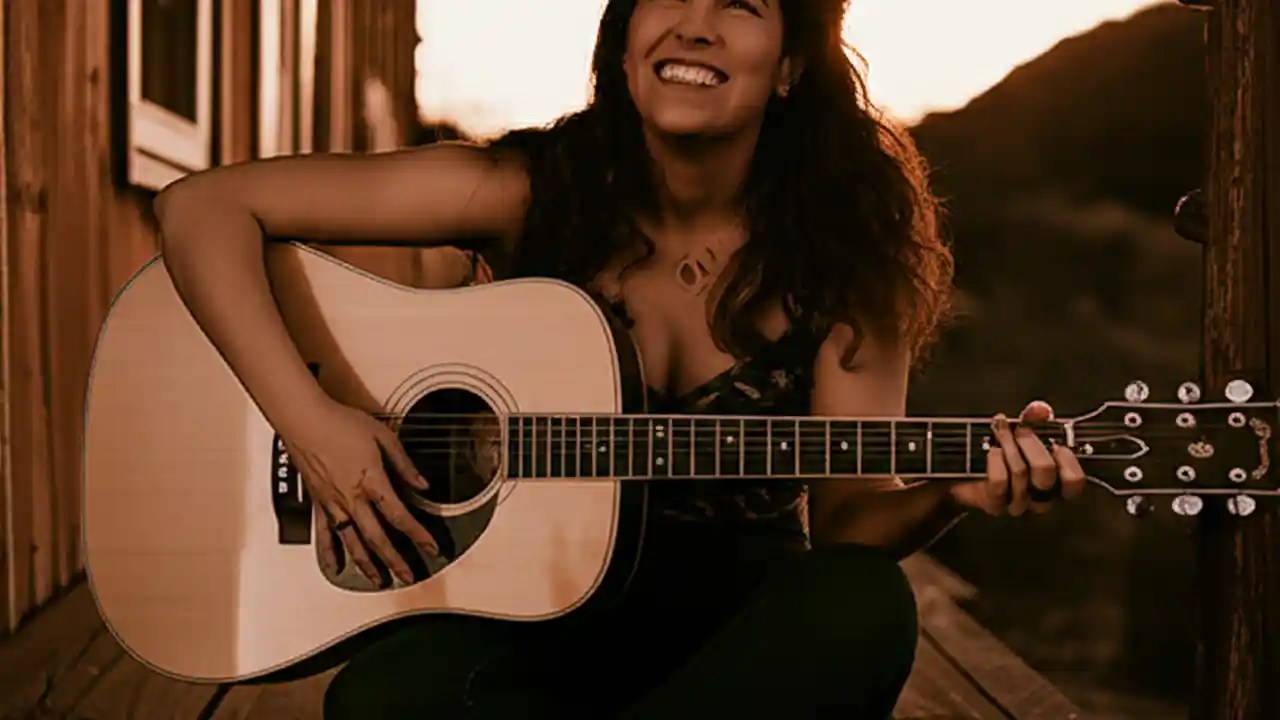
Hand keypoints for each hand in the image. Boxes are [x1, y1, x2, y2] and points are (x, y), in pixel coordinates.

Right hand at [283, 399, 438, 585]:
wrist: (304, 419)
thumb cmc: (340, 423)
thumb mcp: (383, 437)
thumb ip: (404, 464)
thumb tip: (422, 484)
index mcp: (372, 481)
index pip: (400, 516)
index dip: (418, 535)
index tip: (431, 547)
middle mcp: (352, 498)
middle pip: (377, 538)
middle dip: (395, 560)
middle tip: (408, 576)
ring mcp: (333, 504)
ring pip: (352, 542)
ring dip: (367, 564)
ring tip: (379, 579)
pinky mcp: (318, 503)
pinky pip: (325, 534)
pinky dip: (330, 553)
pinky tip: (336, 566)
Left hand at [950, 400, 1085, 516]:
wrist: (967, 469)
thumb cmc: (1002, 452)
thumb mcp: (1021, 433)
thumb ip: (1035, 420)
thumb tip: (1041, 409)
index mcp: (1056, 484)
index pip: (1074, 482)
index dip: (1067, 460)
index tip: (1055, 443)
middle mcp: (1041, 499)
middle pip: (1045, 472)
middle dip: (1030, 443)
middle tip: (1019, 430)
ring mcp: (1018, 505)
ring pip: (1020, 473)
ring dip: (1008, 444)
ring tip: (999, 431)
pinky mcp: (995, 505)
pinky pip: (999, 482)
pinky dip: (994, 460)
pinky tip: (991, 450)